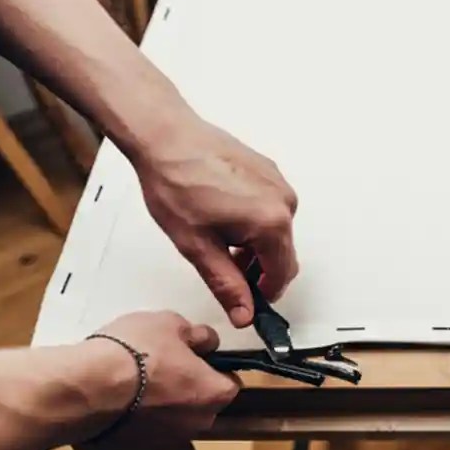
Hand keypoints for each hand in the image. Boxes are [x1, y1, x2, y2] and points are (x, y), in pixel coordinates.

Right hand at [84, 311, 239, 440]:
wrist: (89, 387)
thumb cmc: (139, 350)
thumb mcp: (172, 324)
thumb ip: (198, 336)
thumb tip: (208, 342)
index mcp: (216, 394)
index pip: (230, 382)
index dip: (215, 366)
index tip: (197, 353)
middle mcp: (200, 422)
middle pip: (204, 401)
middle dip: (191, 384)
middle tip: (168, 361)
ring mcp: (169, 437)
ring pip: (176, 414)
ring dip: (166, 399)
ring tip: (141, 375)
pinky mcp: (139, 444)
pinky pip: (150, 423)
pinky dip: (143, 411)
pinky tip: (124, 392)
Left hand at [130, 114, 298, 327]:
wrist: (165, 136)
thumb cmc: (176, 181)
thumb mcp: (198, 246)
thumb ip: (226, 285)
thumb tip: (244, 313)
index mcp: (272, 222)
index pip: (282, 276)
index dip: (263, 295)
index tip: (246, 301)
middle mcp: (284, 201)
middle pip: (282, 254)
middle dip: (258, 269)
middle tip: (224, 270)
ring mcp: (278, 183)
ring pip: (276, 231)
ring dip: (254, 244)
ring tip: (217, 238)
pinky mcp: (268, 171)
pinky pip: (271, 208)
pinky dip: (253, 220)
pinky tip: (222, 215)